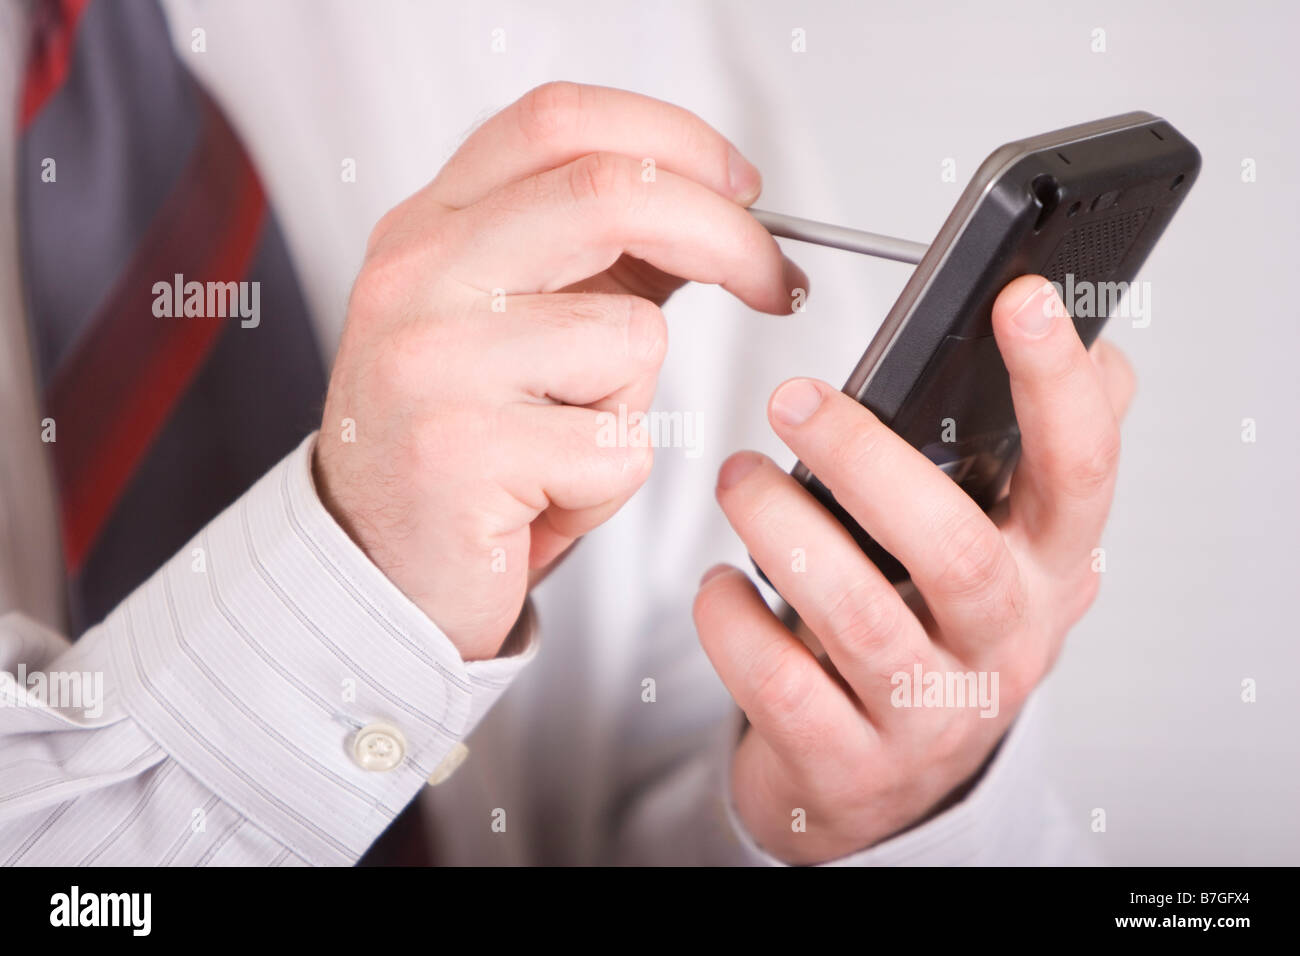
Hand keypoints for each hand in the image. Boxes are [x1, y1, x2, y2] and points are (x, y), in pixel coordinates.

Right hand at [314, 82, 806, 660]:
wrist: (374, 570)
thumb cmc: (459, 446)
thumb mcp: (509, 324)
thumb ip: (593, 258)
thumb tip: (719, 212)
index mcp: (429, 228)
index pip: (559, 122)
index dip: (675, 140)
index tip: (741, 187)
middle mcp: (418, 276)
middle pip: (610, 193)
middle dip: (727, 236)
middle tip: (776, 281)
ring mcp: (431, 358)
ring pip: (630, 337)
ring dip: (632, 408)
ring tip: (561, 447)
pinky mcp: (460, 449)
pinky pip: (618, 447)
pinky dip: (608, 488)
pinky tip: (545, 498)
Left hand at [694, 275, 1135, 863]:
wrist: (880, 786)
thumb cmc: (931, 639)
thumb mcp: (1006, 556)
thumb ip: (1040, 467)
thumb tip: (1105, 355)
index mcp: (1046, 574)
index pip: (1079, 475)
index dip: (1057, 388)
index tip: (1020, 299)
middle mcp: (1000, 647)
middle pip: (954, 550)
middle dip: (866, 461)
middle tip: (793, 400)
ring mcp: (926, 715)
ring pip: (858, 618)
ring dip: (783, 529)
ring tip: (738, 479)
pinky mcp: (848, 765)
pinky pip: (782, 688)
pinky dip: (735, 624)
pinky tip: (719, 584)